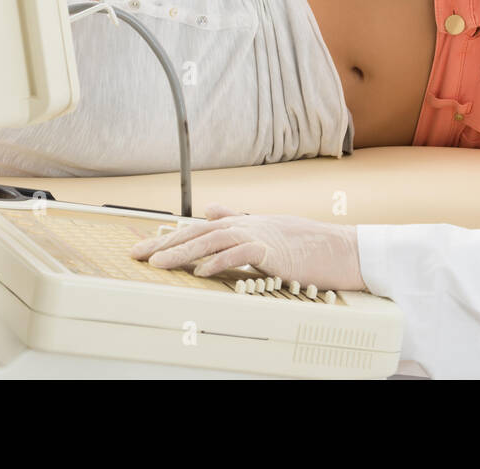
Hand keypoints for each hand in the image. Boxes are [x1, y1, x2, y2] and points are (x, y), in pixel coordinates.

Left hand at [130, 204, 366, 291]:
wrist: (341, 249)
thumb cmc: (307, 245)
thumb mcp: (266, 230)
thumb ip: (236, 219)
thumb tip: (208, 210)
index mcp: (242, 224)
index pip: (198, 230)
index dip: (169, 239)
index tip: (143, 250)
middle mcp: (247, 225)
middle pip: (198, 232)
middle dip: (165, 244)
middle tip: (138, 256)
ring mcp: (260, 236)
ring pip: (214, 240)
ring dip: (184, 252)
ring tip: (159, 264)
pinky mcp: (274, 250)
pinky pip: (241, 253)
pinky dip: (220, 261)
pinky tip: (201, 270)